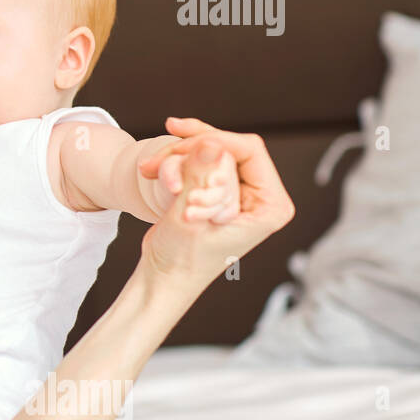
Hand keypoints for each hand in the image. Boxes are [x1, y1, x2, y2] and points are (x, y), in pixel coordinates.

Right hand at [136, 117, 294, 283]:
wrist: (163, 277)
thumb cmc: (181, 260)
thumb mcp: (189, 218)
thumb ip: (201, 178)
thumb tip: (210, 143)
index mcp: (270, 205)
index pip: (250, 151)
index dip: (214, 142)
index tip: (179, 146)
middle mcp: (261, 196)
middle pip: (230, 147)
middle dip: (191, 148)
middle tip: (158, 156)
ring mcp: (240, 192)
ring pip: (212, 150)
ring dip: (178, 155)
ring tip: (150, 167)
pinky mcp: (220, 190)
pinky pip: (202, 161)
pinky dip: (177, 161)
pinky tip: (154, 168)